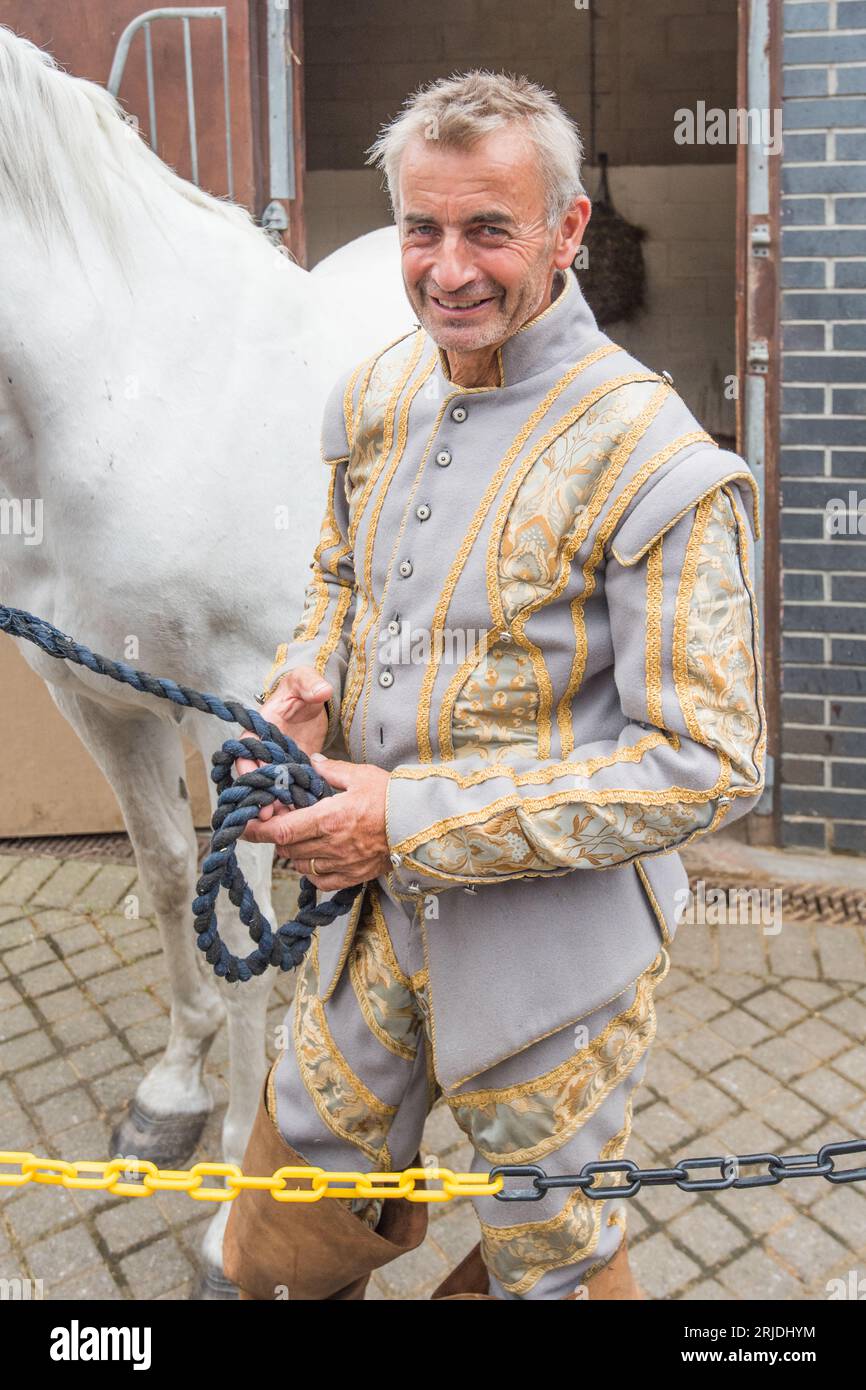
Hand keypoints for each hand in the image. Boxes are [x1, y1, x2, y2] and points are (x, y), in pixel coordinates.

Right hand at [235, 667, 330, 824]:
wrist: (312, 702)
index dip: (250, 769)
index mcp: (257, 729)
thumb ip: (309, 683)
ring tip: (287, 821)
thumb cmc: (301, 689)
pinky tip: (302, 816)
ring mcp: (277, 764)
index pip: (246, 752)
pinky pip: (288, 791)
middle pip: (256, 777)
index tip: (259, 782)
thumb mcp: (302, 681)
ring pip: (271, 789)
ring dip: (276, 805)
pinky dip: (292, 803)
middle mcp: (262, 750)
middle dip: (261, 795)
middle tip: (271, 813)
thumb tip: (320, 690)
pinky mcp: (291, 773)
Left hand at [242, 752, 391, 890]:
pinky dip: (311, 871)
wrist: (423, 824)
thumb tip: (311, 764)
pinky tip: (315, 858)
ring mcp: (342, 863)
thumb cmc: (393, 797)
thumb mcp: (360, 775)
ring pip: (301, 864)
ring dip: (293, 852)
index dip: (258, 830)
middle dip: (277, 837)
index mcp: (329, 818)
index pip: (282, 829)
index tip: (244, 827)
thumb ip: (330, 770)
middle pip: (287, 848)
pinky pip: (321, 881)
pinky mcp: (354, 876)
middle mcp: (331, 844)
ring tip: (300, 837)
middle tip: (281, 823)